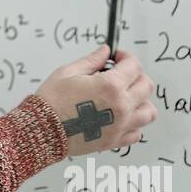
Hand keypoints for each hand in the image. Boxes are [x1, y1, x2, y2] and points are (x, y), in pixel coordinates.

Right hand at [34, 44, 155, 155]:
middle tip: (122, 74)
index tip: (118, 58)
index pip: (134, 66)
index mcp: (111, 86)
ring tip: (126, 97)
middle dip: (136, 76)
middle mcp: (121, 106)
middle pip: (146, 86)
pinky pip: (137, 133)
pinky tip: (121, 117)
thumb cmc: (51, 102)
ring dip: (141, 101)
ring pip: (149, 111)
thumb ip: (92, 60)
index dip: (126, 57)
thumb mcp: (68, 72)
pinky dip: (134, 124)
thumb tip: (105, 51)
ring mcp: (120, 125)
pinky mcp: (114, 141)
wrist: (41, 130)